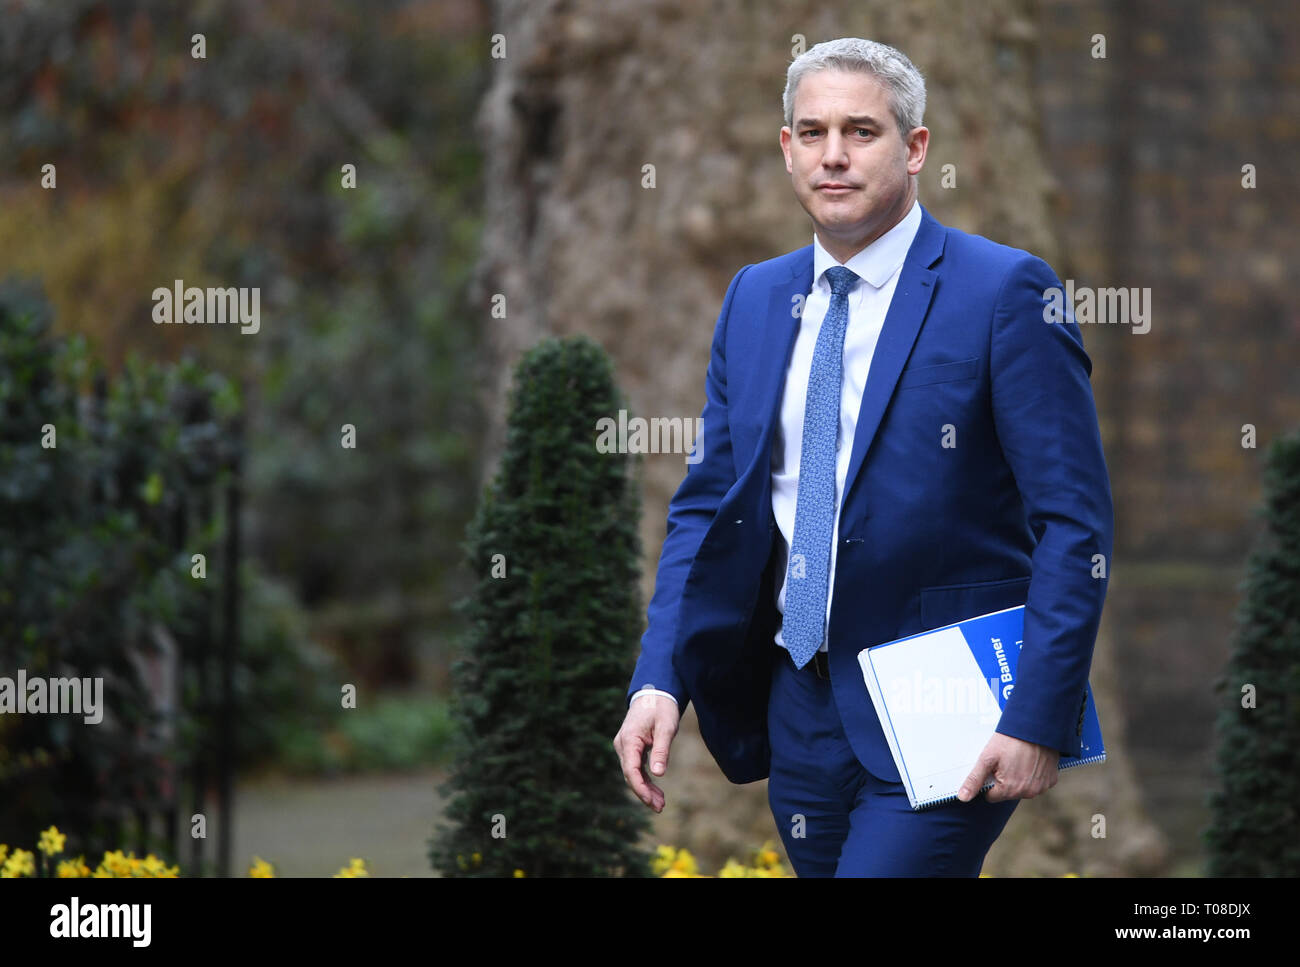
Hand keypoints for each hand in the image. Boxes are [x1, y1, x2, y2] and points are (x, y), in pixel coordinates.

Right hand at [613, 693, 679, 812]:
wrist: (655, 692)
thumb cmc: (661, 707)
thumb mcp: (666, 727)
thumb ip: (661, 750)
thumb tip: (658, 774)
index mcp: (629, 739)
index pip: (631, 770)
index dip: (640, 788)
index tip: (651, 802)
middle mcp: (623, 744)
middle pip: (630, 775)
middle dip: (644, 793)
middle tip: (660, 807)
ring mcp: (625, 747)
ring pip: (633, 773)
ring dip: (645, 789)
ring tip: (660, 804)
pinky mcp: (631, 748)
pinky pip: (636, 768)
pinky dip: (645, 780)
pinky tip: (656, 792)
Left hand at [957, 732, 1058, 802]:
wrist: (1036, 726)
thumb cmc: (1011, 740)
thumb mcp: (987, 758)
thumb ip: (975, 779)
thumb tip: (963, 797)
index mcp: (1010, 790)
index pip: (991, 796)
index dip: (989, 781)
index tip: (992, 767)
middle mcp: (1028, 793)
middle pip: (1007, 793)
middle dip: (1004, 779)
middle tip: (1006, 760)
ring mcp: (1042, 787)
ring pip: (1022, 788)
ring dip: (1018, 778)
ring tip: (1017, 759)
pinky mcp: (1051, 780)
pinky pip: (1037, 782)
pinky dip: (1032, 774)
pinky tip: (1030, 760)